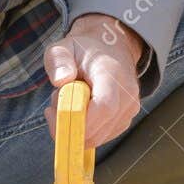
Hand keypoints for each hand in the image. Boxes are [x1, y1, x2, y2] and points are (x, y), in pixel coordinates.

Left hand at [43, 11, 143, 149]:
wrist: (111, 48)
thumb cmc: (84, 50)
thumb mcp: (63, 46)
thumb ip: (58, 60)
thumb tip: (61, 80)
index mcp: (112, 73)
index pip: (104, 107)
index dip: (79, 120)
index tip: (54, 114)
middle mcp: (127, 94)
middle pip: (99, 128)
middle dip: (68, 125)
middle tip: (53, 106)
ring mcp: (130, 109)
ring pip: (98, 137)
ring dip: (76, 127)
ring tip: (68, 102)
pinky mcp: (126, 119)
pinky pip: (102, 136)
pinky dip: (85, 129)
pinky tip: (79, 110)